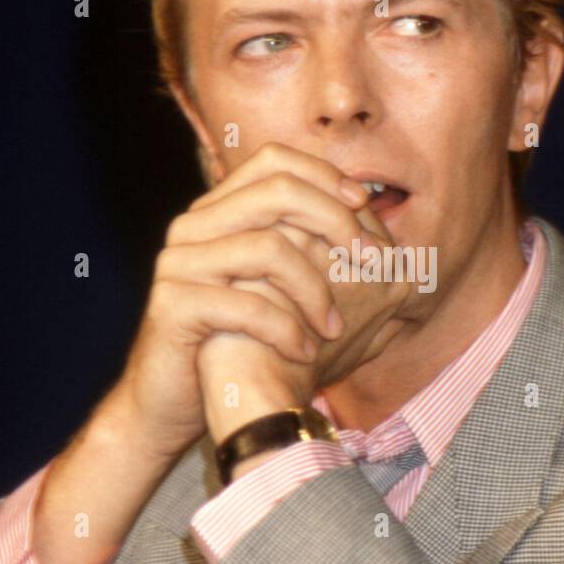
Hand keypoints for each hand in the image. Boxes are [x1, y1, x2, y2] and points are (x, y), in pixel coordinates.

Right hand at [196, 162, 411, 438]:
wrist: (171, 402)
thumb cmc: (238, 346)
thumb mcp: (280, 293)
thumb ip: (318, 261)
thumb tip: (392, 250)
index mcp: (218, 212)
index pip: (276, 160)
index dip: (326, 176)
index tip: (365, 206)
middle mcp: (193, 226)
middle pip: (277, 190)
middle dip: (336, 222)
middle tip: (374, 265)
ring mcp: (179, 264)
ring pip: (267, 248)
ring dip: (316, 290)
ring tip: (335, 329)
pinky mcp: (173, 305)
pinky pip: (244, 304)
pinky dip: (285, 328)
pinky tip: (305, 353)